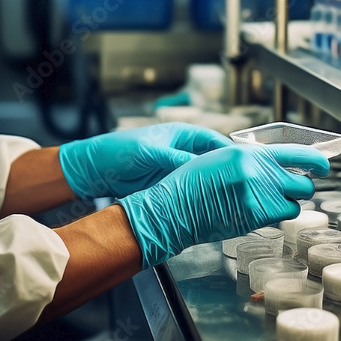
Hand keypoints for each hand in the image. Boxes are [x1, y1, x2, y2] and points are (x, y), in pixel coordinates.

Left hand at [58, 123, 231, 199]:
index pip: (214, 141)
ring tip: (229, 199)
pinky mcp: (167, 183)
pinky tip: (206, 207)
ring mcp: (175, 167)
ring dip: (212, 187)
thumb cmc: (118, 150)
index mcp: (180, 134)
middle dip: (225, 173)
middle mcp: (181, 150)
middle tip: (242, 186)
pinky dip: (198, 197)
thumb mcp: (149, 153)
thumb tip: (200, 167)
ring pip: (201, 177)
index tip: (246, 165)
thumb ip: (175, 159)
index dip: (230, 152)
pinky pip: (189, 190)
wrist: (93, 169)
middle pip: (211, 161)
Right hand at [117, 144, 330, 267]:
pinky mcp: (254, 218)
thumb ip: (250, 160)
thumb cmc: (190, 183)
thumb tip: (275, 165)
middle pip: (303, 183)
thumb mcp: (221, 158)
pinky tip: (259, 211)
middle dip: (302, 186)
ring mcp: (258, 197)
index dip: (316, 160)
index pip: (297, 153)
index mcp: (249, 153)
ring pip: (295, 204)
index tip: (324, 165)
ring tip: (272, 201)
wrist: (174, 208)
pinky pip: (279, 217)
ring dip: (289, 203)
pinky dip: (276, 216)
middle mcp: (257, 172)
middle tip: (294, 188)